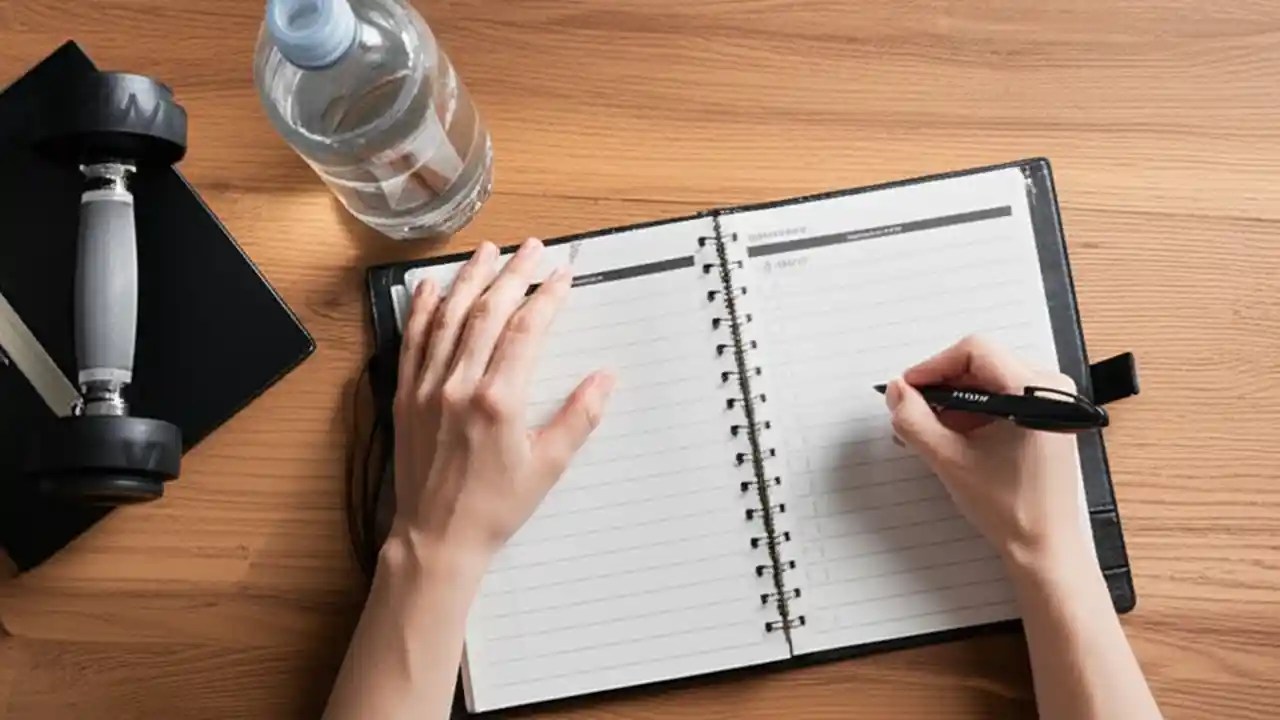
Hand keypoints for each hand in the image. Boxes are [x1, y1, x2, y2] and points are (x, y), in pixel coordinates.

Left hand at [392, 238, 614, 569]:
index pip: (527, 331)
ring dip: (469, 280)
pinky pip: (413, 343)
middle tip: (531, 248)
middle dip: (513, 274)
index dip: (547, 297)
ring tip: (486, 252)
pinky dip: (423, 312)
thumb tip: (605, 379)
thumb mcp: (548, 467)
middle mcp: (459, 386)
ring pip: (449, 318)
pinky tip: (432, 288)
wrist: (436, 538)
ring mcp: (428, 388)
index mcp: (498, 401)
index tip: (562, 275)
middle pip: (489, 313)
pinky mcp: (406, 398)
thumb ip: (578, 418)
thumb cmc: (494, 508)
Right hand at [883, 335, 1090, 570]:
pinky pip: (1001, 397)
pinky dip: (972, 412)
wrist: (1044, 547)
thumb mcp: (950, 460)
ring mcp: (1051, 403)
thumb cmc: (1012, 509)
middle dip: (941, 387)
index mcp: (1035, 391)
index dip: (933, 367)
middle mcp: (1050, 390)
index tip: (908, 389)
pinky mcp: (1045, 418)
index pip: (975, 351)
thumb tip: (897, 392)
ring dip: (953, 402)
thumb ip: (915, 420)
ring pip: (988, 381)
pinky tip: (950, 437)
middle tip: (912, 411)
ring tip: (927, 430)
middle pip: (981, 364)